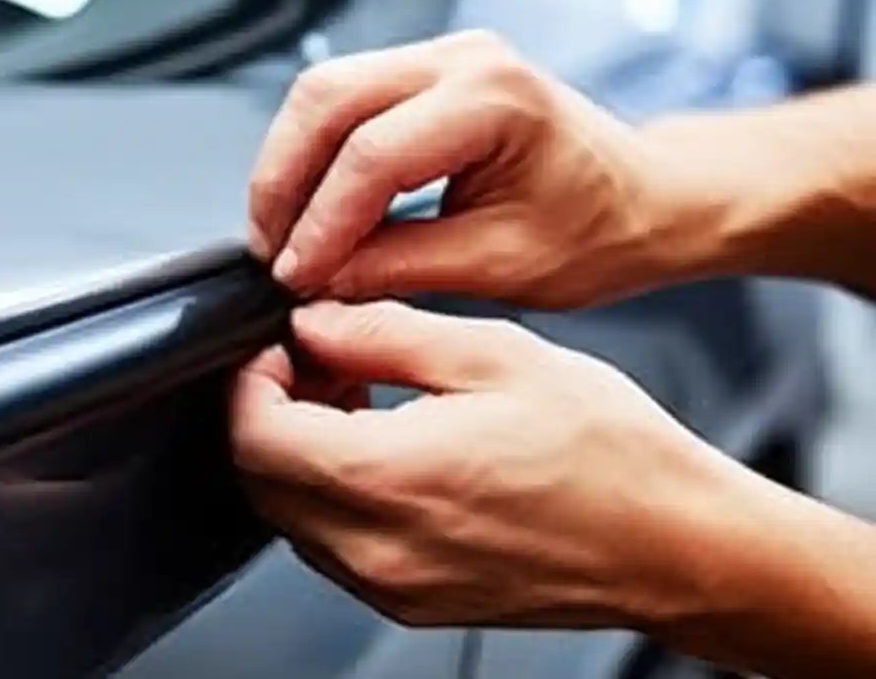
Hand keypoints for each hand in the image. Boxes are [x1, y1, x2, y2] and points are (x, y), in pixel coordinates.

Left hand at [230, 301, 770, 629]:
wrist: (675, 546)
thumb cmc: (611, 457)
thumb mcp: (494, 356)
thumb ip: (383, 333)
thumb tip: (314, 322)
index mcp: (391, 479)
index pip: (255, 434)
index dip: (250, 378)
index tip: (274, 344)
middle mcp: (379, 548)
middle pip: (260, 479)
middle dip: (270, 411)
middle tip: (318, 362)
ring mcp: (392, 586)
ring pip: (291, 515)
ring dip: (300, 451)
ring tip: (357, 397)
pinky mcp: (411, 602)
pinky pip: (334, 545)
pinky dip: (334, 492)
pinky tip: (383, 448)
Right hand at [247, 30, 712, 306]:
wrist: (646, 199)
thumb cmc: (604, 228)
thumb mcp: (502, 266)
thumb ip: (400, 268)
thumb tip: (321, 279)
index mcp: (494, 100)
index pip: (371, 156)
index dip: (320, 224)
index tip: (294, 276)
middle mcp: (464, 61)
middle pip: (326, 99)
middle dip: (282, 182)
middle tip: (271, 252)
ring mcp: (443, 60)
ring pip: (323, 93)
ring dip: (289, 165)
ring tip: (285, 236)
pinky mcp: (428, 78)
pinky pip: (345, 101)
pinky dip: (315, 156)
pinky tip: (312, 207)